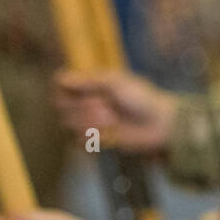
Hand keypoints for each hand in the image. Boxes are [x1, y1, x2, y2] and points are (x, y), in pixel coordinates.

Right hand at [53, 69, 178, 154]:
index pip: (62, 85)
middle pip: (62, 105)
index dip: (63, 90)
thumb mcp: (115, 83)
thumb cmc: (141, 98)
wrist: (159, 124)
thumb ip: (87, 81)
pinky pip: (79, 141)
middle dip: (82, 108)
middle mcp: (86, 101)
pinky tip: (107, 135)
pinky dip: (91, 138)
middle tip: (105, 107)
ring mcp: (90, 121)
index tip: (75, 92)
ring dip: (89, 123)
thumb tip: (61, 78)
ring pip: (69, 124)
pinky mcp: (96, 139)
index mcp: (91, 84)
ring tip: (112, 121)